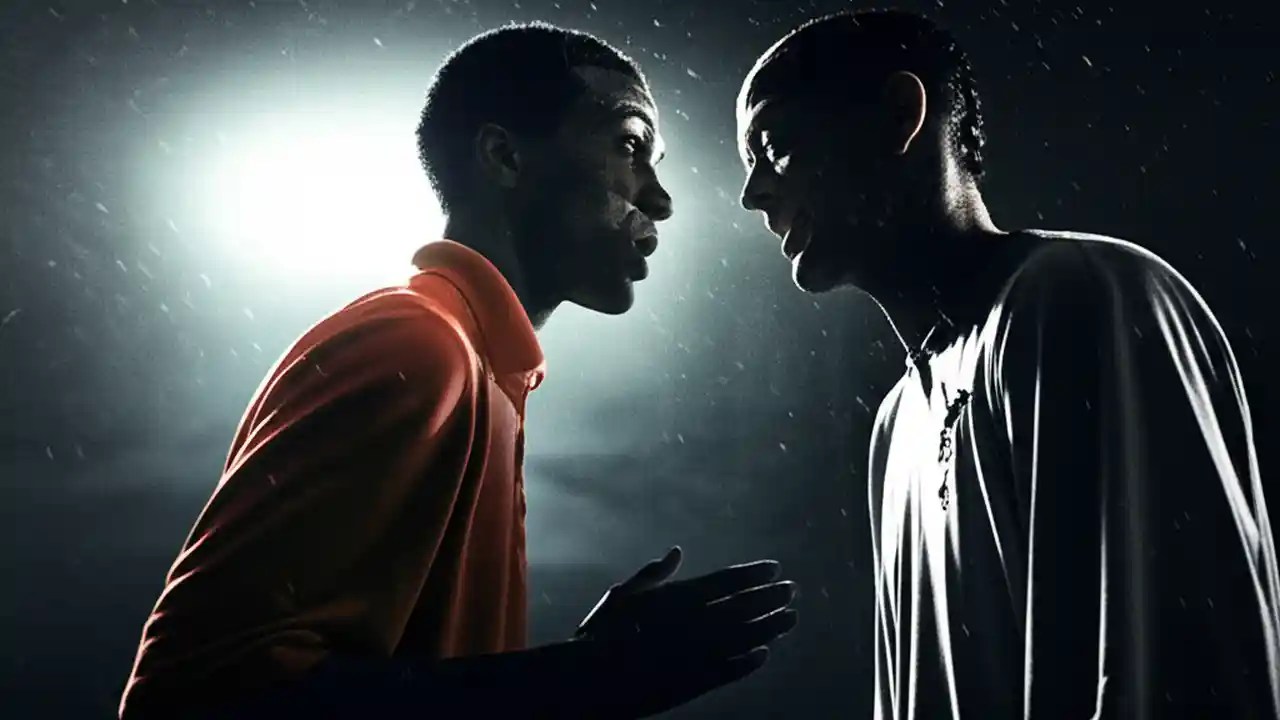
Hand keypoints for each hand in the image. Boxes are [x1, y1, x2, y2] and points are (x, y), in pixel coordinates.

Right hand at [572, 546, 797, 717]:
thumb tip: (677, 552)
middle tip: (792, 591)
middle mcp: (698, 622)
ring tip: (791, 619)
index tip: (775, 568)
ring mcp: (701, 653)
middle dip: (771, 597)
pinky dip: (750, 661)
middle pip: (745, 605)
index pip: (728, 580)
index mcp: (680, 596)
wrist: (594, 681)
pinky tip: (764, 655)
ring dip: (771, 626)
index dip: (753, 573)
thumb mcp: (623, 595)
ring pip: (746, 636)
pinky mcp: (698, 682)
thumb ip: (654, 574)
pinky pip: (732, 670)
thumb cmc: (603, 633)